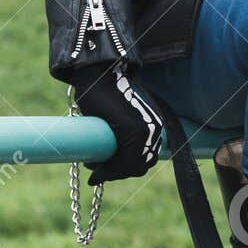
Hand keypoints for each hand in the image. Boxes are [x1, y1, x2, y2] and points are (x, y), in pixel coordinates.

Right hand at [66, 61, 164, 185]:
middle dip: (117, 173)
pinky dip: (108, 171)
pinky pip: (124, 162)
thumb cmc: (104, 95)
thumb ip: (124, 133)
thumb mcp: (120, 118)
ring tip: (93, 167)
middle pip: (139, 167)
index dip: (125, 170)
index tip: (106, 171)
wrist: (99, 74)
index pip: (145, 161)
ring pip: (131, 167)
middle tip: (98, 171)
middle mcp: (154, 130)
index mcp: (153, 127)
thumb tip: (114, 156)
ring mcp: (146, 130)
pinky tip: (95, 169)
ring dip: (111, 173)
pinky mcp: (134, 130)